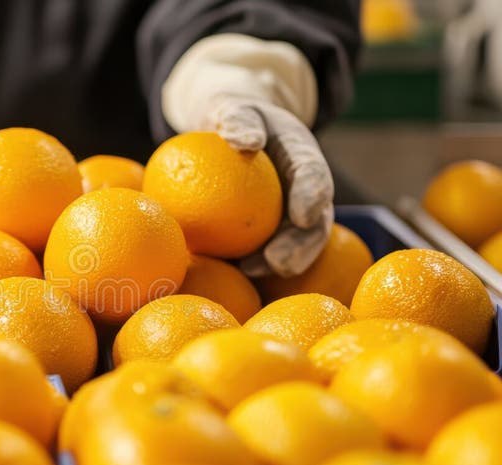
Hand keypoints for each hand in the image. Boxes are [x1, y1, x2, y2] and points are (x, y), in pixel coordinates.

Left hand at [200, 94, 334, 277]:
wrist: (238, 133)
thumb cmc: (235, 119)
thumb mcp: (233, 108)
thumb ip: (238, 119)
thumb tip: (243, 141)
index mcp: (302, 155)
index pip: (313, 174)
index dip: (312, 195)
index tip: (302, 215)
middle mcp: (308, 188)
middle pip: (315, 220)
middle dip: (302, 244)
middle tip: (279, 261)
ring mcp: (295, 212)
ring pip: (299, 242)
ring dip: (283, 261)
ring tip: (255, 271)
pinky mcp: (278, 229)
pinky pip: (271, 248)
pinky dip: (259, 262)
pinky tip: (237, 271)